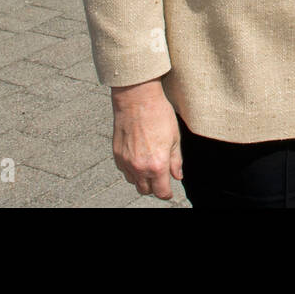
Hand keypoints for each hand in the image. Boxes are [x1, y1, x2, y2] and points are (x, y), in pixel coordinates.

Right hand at [111, 79, 182, 198]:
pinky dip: (131, 169)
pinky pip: (124, 171)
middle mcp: (139, 167)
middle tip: (161, 176)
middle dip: (154, 186)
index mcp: (157, 164)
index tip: (169, 191)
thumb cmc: (158, 114)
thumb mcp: (174, 138)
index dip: (167, 193)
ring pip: (134, 182)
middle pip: (145, 190)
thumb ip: (176, 161)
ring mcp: (126, 162)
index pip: (161, 192)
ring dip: (142, 178)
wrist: (137, 100)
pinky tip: (139, 157)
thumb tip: (177, 176)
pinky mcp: (117, 155)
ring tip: (149, 165)